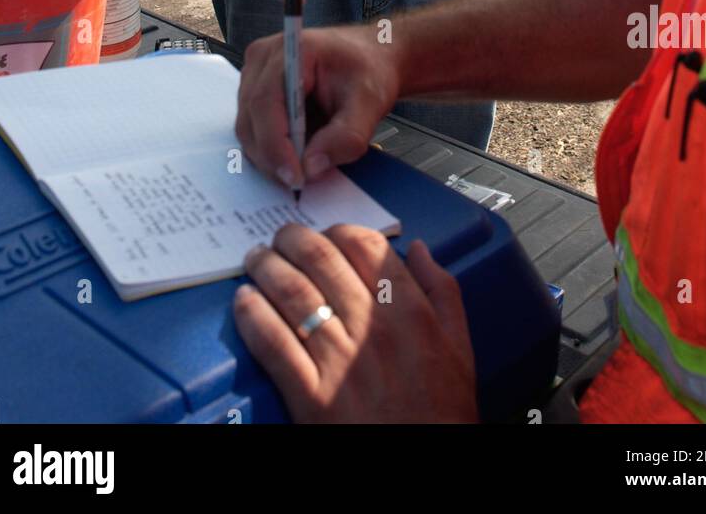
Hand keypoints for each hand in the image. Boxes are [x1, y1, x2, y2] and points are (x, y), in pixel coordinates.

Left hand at [233, 223, 478, 423]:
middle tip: (281, 237)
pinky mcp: (311, 397)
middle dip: (293, 240)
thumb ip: (443, 291)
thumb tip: (419, 249)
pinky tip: (245, 302)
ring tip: (256, 261)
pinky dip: (254, 316)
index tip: (326, 234)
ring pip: (293, 294)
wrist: (426, 474)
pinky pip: (274, 343)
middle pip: (322, 260)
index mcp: (410, 312)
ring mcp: (339, 362)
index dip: (338, 232)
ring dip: (267, 268)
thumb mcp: (460, 348)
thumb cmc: (442, 413)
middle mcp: (372, 329)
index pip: (367, 246)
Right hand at [236, 24, 401, 189]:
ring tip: (305, 165)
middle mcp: (264, 58)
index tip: (295, 177)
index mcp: (292, 49)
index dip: (275, 145)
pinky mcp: (255, 90)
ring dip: (272, 155)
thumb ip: (345, 136)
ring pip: (248, 128)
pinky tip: (297, 152)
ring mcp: (255, 74)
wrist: (370, 58)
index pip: (266, 102)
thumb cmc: (369, 71)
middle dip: (274, 158)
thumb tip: (311, 167)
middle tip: (302, 182)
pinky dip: (272, 148)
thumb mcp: (370, 103)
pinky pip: (253, 129)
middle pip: (251, 119)